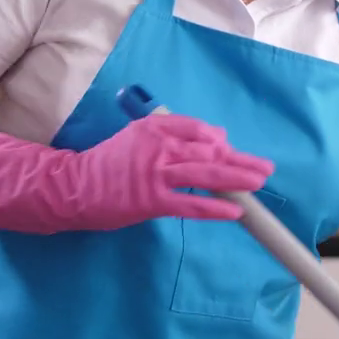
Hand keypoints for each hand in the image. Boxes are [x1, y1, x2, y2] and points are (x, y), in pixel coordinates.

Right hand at [0, 113, 272, 232]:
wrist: (73, 187)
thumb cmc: (108, 164)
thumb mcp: (138, 139)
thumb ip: (172, 135)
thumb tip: (215, 138)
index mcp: (155, 127)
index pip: (198, 129)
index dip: (221, 142)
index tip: (234, 152)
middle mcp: (158, 145)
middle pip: (210, 151)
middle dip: (241, 160)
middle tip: (265, 168)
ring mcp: (155, 173)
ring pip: (206, 174)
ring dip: (237, 179)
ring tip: (258, 184)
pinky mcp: (151, 200)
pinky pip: (191, 204)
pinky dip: (216, 208)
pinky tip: (235, 211)